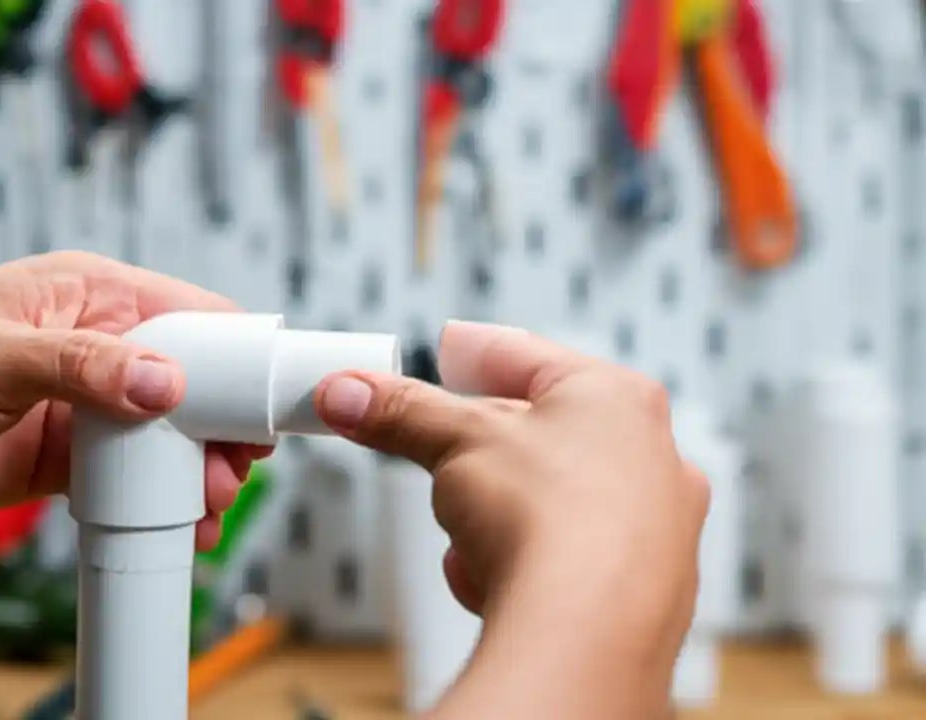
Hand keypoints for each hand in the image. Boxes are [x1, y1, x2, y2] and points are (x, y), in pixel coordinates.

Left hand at [0, 252, 266, 549]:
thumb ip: (81, 367)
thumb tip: (164, 382)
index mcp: (83, 294)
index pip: (186, 313)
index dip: (231, 353)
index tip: (260, 401)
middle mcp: (93, 346)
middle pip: (191, 379)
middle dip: (219, 424)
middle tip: (234, 467)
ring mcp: (82, 404)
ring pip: (167, 434)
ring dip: (194, 469)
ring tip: (206, 505)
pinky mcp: (65, 455)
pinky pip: (130, 476)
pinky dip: (157, 499)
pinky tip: (175, 521)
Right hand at [314, 322, 707, 717]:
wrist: (587, 637)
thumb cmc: (551, 523)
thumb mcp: (455, 442)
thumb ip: (400, 412)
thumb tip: (348, 393)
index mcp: (617, 397)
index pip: (529, 356)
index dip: (476, 351)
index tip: (448, 350)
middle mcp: (653, 456)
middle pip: (540, 433)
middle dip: (480, 448)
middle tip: (437, 451)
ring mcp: (657, 527)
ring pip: (552, 502)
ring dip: (499, 515)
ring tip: (471, 536)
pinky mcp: (644, 590)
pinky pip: (566, 561)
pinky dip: (526, 566)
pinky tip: (497, 582)